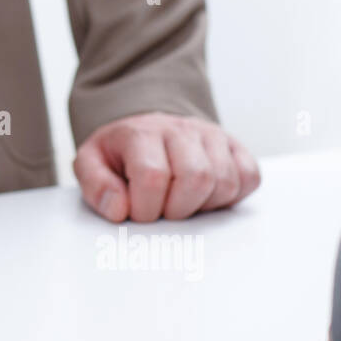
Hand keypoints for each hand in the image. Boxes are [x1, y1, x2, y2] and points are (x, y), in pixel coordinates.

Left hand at [72, 112, 258, 221]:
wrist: (145, 129)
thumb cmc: (120, 154)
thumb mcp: (91, 163)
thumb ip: (95, 186)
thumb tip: (119, 209)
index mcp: (142, 133)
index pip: (153, 176)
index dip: (145, 207)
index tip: (137, 211)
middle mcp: (181, 129)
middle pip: (197, 178)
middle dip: (178, 209)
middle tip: (162, 210)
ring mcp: (212, 136)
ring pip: (226, 181)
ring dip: (203, 205)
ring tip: (181, 202)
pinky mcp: (235, 148)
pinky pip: (250, 177)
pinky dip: (231, 196)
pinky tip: (206, 196)